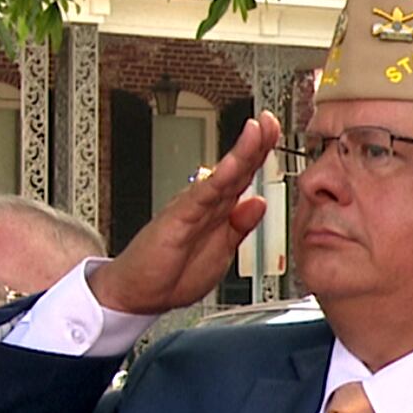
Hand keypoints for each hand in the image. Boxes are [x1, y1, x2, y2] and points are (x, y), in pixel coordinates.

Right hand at [91, 113, 282, 314]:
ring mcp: (192, 208)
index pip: (244, 177)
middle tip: (271, 119)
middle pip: (236, 169)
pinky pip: (201, 196)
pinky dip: (217, 179)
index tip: (276, 133)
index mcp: (218, 212)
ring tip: (257, 129)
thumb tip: (259, 202)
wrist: (136, 293)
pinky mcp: (177, 218)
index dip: (261, 155)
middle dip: (256, 143)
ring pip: (222, 176)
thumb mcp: (221, 252)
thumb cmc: (172, 274)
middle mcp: (206, 204)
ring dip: (241, 152)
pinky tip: (231, 165)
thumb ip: (239, 226)